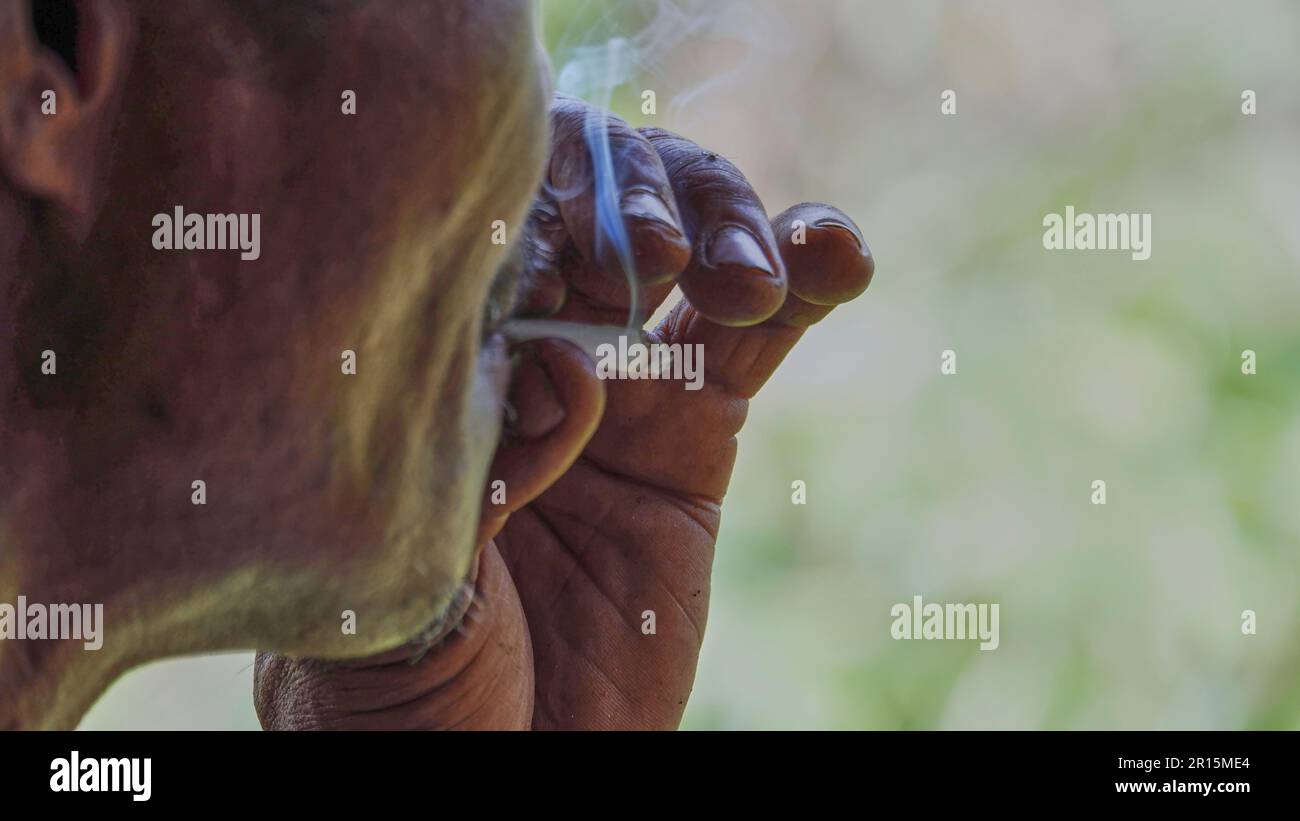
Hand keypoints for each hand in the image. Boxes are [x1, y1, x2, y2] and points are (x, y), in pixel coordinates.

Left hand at [252, 95, 872, 729]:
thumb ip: (477, 482)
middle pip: (590, 226)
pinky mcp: (696, 434)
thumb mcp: (408, 592)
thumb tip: (563, 373)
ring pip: (684, 265)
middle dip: (631, 212)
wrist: (521, 764)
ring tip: (749, 271)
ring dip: (728, 230)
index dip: (534, 222)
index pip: (485, 251)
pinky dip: (803, 286)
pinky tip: (836, 250)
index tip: (563, 257)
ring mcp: (617, 391)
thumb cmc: (415, 689)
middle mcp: (524, 360)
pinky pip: (755, 341)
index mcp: (433, 378)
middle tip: (651, 257)